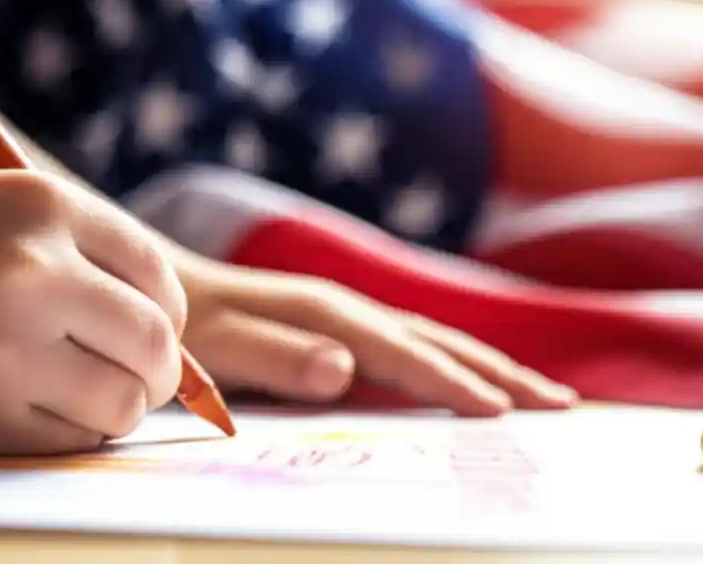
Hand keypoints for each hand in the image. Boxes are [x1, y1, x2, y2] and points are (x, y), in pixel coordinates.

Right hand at [0, 171, 186, 454]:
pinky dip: (69, 430)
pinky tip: (27, 403)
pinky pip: (74, 440)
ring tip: (75, 385)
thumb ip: (95, 261)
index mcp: (41, 205)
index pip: (158, 275)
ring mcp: (3, 348)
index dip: (164, 311)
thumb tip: (183, 346)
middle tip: (134, 371)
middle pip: (156, 342)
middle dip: (157, 368)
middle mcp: (28, 271)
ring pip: (125, 401)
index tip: (140, 323)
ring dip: (115, 404)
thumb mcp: (8, 217)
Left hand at [174, 254, 577, 414]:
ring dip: (489, 367)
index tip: (505, 412)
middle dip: (502, 373)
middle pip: (440, 342)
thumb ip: (275, 355)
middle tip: (560, 405)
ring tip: (539, 393)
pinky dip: (454, 364)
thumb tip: (347, 369)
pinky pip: (412, 347)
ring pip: (433, 342)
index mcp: (324, 316)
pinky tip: (468, 380)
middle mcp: (345, 311)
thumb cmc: (174, 330)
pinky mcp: (338, 329)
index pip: (405, 355)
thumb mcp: (211, 348)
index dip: (455, 383)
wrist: (141, 291)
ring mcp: (345, 317)